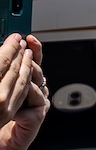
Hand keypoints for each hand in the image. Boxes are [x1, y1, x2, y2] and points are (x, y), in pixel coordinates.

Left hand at [0, 35, 47, 149]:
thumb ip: (2, 74)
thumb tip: (1, 52)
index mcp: (23, 82)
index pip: (31, 60)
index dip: (32, 48)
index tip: (26, 36)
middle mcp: (34, 90)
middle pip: (36, 67)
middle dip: (32, 54)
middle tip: (27, 44)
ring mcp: (38, 101)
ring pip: (38, 80)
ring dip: (30, 70)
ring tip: (25, 63)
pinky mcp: (38, 113)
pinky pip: (37, 97)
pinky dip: (29, 91)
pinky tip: (20, 87)